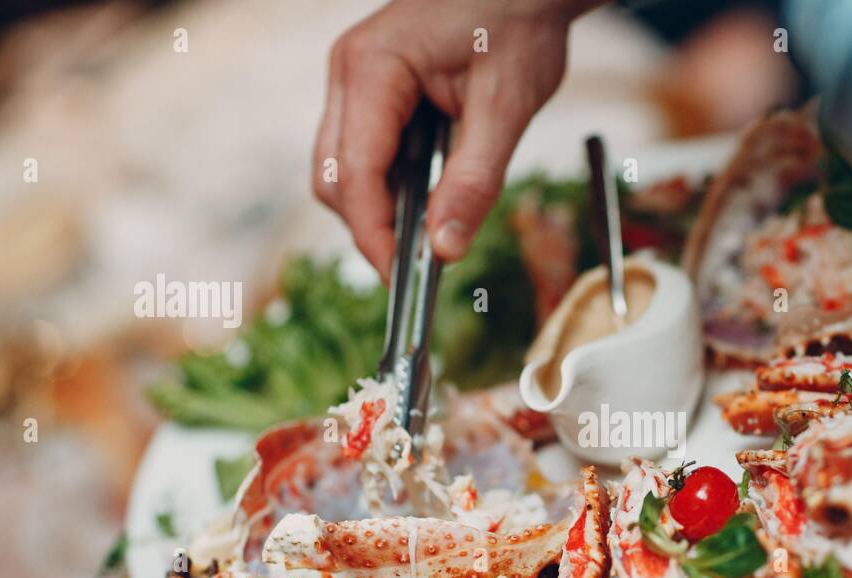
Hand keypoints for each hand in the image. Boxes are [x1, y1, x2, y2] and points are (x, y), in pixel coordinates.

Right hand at [313, 0, 596, 279]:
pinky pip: (366, 155)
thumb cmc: (517, 22)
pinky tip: (432, 196)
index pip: (354, 174)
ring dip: (382, 208)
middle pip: (334, 178)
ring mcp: (356, 83)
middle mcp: (350, 74)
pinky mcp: (373, 93)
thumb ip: (473, 183)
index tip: (401, 279)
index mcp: (373, 68)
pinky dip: (393, 186)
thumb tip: (444, 249)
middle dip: (371, 227)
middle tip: (420, 267)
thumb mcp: (506, 109)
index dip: (373, 234)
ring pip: (344, 171)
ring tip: (434, 230)